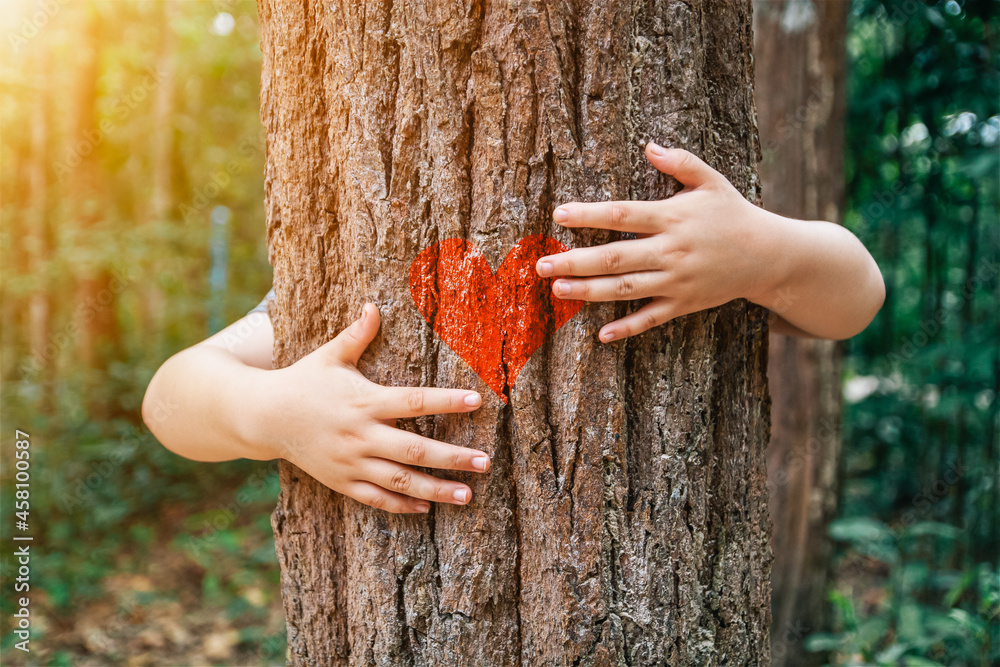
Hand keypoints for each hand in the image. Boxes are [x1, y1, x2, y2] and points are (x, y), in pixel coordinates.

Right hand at [256, 303, 490, 513]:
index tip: (477, 401)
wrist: (262, 417)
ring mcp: (351, 461)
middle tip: (486, 462)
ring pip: (401, 481)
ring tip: (467, 495)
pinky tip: (426, 509)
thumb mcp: (330, 356)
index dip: (447, 402)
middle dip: (453, 457)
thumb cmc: (302, 381)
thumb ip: (357, 335)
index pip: (414, 401)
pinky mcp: (341, 481)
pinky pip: (376, 498)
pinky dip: (401, 505)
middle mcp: (361, 434)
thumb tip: (374, 305)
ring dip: (436, 489)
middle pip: (415, 449)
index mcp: (365, 401)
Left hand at [536, 142, 776, 341]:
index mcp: (672, 217)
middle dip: (575, 262)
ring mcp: (677, 280)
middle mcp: (671, 251)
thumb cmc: (733, 213)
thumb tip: (649, 145)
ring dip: (589, 292)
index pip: (622, 214)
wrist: (769, 255)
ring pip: (625, 289)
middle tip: (541, 266)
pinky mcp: (684, 303)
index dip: (589, 215)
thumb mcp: (711, 181)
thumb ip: (680, 163)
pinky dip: (627, 328)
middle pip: (615, 257)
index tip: (559, 215)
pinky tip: (602, 335)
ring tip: (558, 291)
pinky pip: (651, 318)